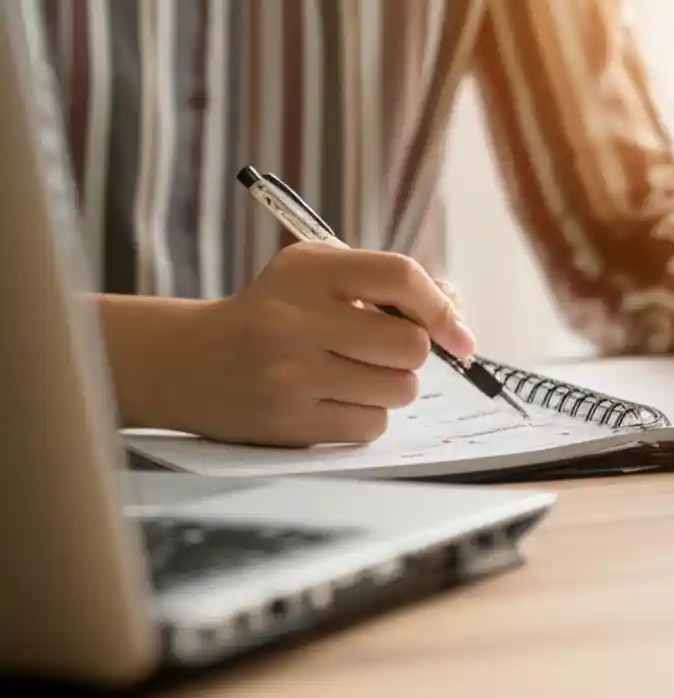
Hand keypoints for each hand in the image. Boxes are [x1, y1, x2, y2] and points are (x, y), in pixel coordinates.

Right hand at [176, 243, 473, 446]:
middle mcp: (296, 319)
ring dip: (390, 387)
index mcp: (308, 271)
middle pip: (410, 345)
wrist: (190, 361)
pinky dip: (366, 416)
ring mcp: (291, 375)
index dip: (441, 307)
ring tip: (352, 375)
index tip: (458, 335)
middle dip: (410, 353)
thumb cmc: (274, 314)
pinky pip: (372, 426)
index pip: (400, 276)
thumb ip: (384, 285)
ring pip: (399, 389)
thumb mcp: (316, 277)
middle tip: (380, 353)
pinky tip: (333, 401)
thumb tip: (455, 315)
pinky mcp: (290, 423)